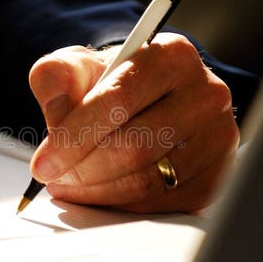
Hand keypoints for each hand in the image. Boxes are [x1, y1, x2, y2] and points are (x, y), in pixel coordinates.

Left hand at [28, 35, 238, 213]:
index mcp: (172, 56)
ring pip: (147, 181)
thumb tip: (56, 110)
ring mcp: (218, 137)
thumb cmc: (118, 83)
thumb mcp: (81, 67)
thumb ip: (58, 77)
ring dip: (98, 192)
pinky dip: (122, 205)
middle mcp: (206, 94)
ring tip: (71, 185)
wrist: (155, 98)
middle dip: (83, 169)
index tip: (44, 163)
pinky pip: (161, 205)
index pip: (117, 101)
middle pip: (134, 146)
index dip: (74, 137)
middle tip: (55, 177)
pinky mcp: (216, 175)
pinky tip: (102, 193)